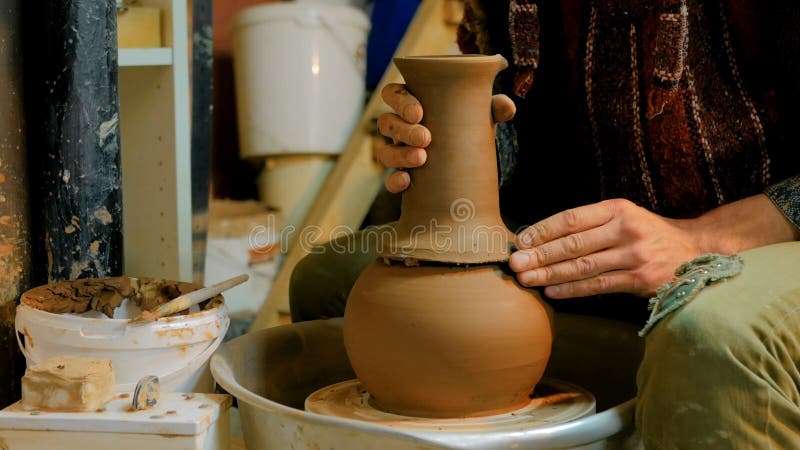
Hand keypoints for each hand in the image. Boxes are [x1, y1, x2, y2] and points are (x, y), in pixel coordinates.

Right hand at [377, 83, 515, 192]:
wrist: (471, 166)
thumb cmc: (469, 129)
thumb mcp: (481, 116)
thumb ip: (494, 107)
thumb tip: (507, 107)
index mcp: (413, 104)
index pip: (393, 94)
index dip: (399, 101)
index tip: (419, 112)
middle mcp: (401, 128)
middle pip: (387, 123)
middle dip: (403, 130)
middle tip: (426, 138)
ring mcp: (399, 153)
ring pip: (384, 151)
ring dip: (399, 154)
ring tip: (421, 158)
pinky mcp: (404, 178)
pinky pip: (390, 181)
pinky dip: (394, 181)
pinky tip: (406, 182)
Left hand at [509, 199, 702, 298]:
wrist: (696, 252)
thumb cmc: (647, 235)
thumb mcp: (624, 218)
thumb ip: (590, 225)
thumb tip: (541, 239)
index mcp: (617, 209)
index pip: (571, 218)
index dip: (543, 230)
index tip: (521, 241)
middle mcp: (626, 229)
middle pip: (573, 243)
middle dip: (540, 255)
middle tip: (515, 264)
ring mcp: (634, 255)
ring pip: (583, 266)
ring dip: (550, 274)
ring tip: (526, 279)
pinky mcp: (640, 279)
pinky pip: (598, 285)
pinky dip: (572, 290)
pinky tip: (552, 292)